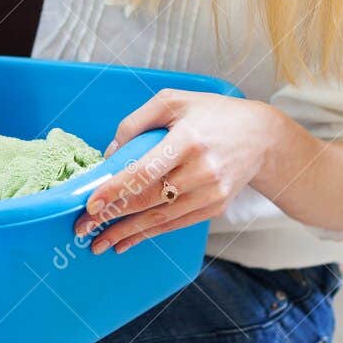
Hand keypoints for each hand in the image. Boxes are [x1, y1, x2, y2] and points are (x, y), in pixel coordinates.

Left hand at [72, 89, 280, 254]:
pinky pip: (175, 224)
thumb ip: (137, 122)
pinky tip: (125, 241)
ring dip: (126, 233)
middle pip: (149, 199)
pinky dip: (148, 235)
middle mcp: (201, 169)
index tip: (91, 203)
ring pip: (160, 218)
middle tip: (80, 228)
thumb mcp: (174, 100)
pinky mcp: (215, 207)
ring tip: (97, 242)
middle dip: (111, 216)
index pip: (145, 170)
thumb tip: (110, 155)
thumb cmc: (212, 114)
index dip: (116, 189)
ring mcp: (210, 192)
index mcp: (188, 139)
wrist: (262, 137)